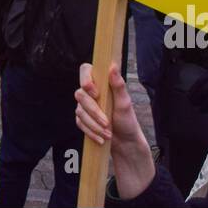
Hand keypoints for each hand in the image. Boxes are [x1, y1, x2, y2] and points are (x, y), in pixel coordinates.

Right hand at [75, 61, 153, 199]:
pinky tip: (101, 138)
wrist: (125, 142)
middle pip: (80, 94)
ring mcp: (84, 106)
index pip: (85, 70)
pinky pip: (80, 123)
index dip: (86, 80)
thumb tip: (112, 66)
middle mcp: (91, 92)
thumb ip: (118, 85)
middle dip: (93, 111)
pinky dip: (91, 132)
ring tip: (107, 133)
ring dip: (94, 124)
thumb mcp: (125, 103)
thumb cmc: (127, 120)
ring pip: (80, 111)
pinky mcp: (82, 119)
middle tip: (107, 121)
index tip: (96, 93)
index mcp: (101, 83)